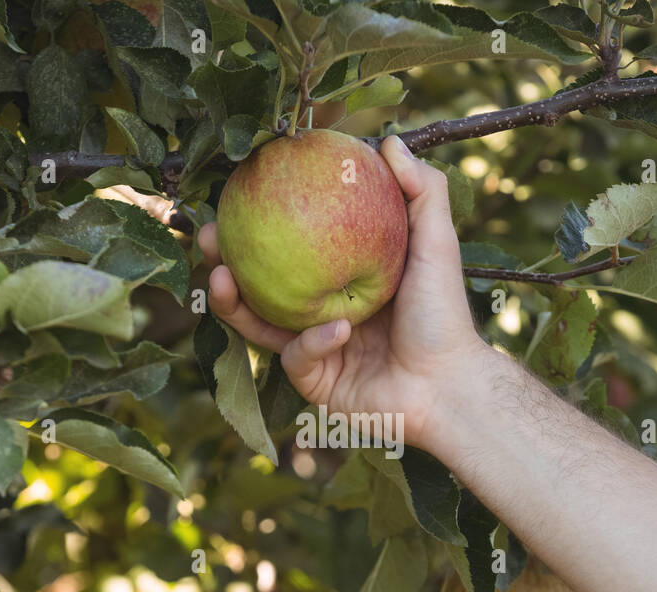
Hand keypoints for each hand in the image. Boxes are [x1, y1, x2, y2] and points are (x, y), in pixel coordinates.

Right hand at [198, 135, 487, 452]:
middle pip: (259, 283)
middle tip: (207, 235)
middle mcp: (319, 310)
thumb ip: (422, 192)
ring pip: (259, 325)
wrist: (449, 386)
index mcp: (340, 276)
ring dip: (235, 304)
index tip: (236, 192)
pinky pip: (299, 358)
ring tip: (222, 278)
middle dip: (224, 261)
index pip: (290, 244)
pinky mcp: (315, 383)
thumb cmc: (444, 315)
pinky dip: (316, 342)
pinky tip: (339, 331)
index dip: (259, 221)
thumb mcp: (435, 245)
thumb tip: (389, 140)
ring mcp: (314, 349)